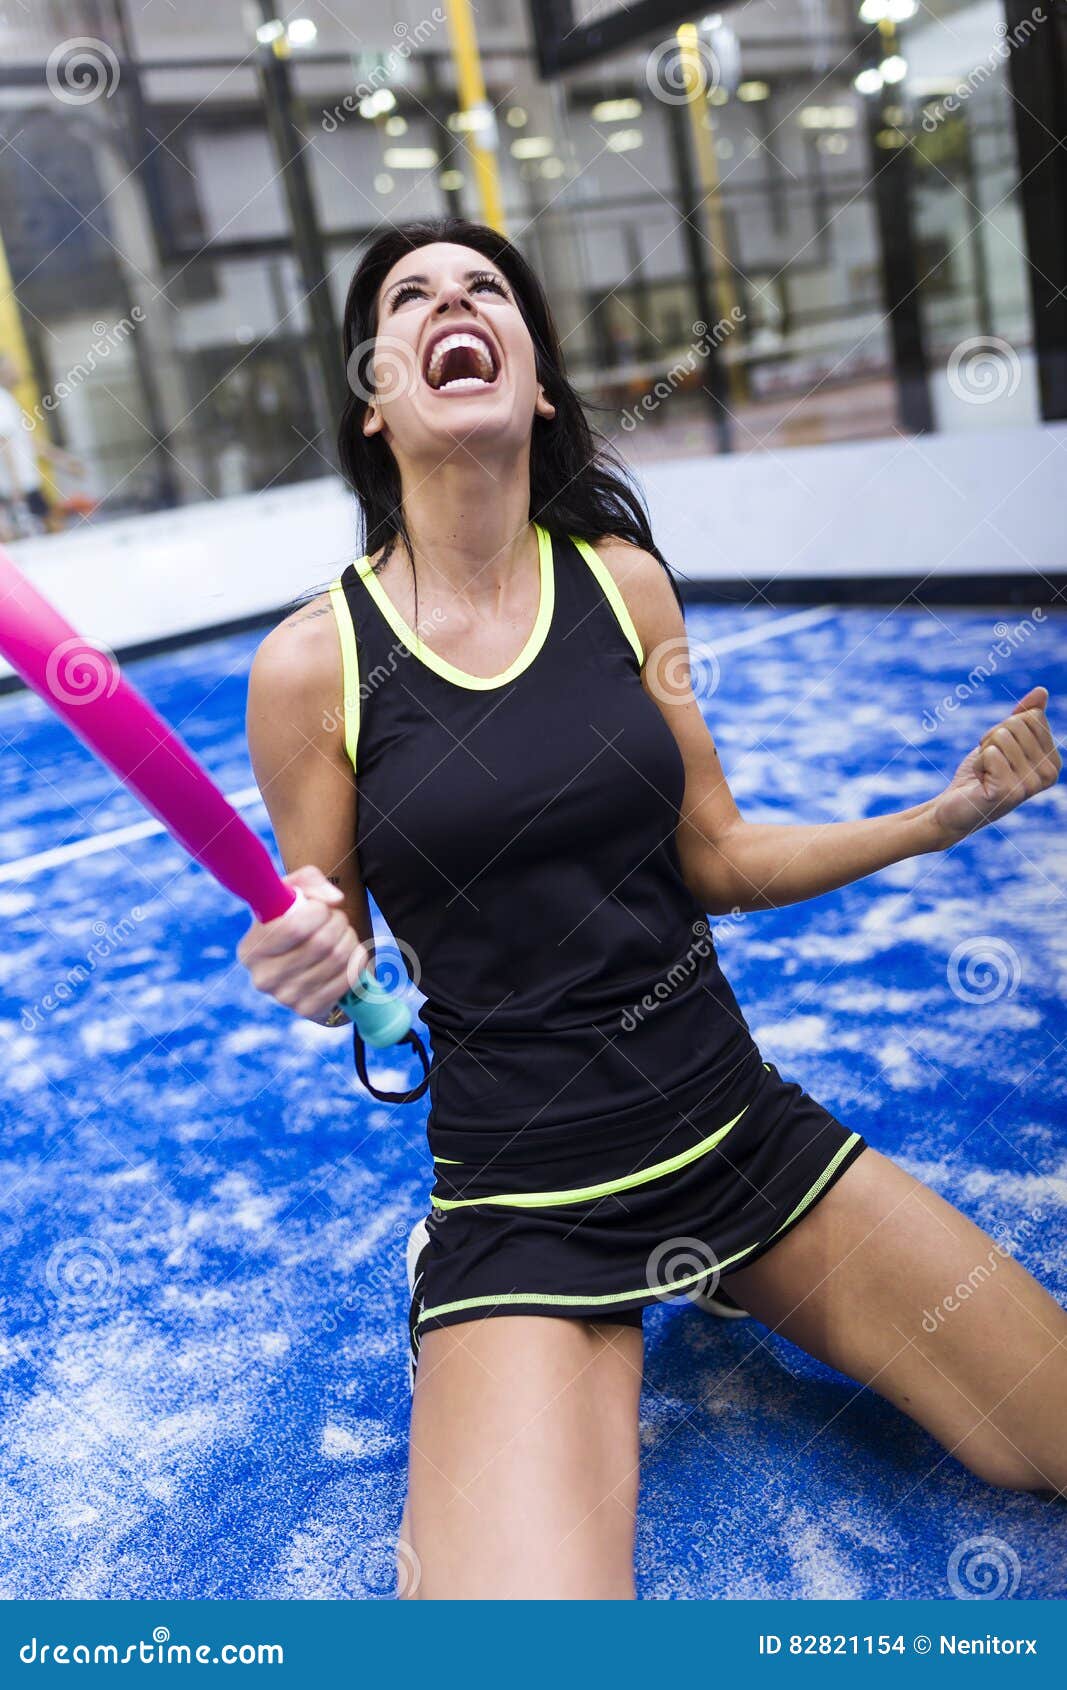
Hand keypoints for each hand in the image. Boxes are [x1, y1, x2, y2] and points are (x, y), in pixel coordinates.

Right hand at [237, 863, 369, 1022]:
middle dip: (338, 922)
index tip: (321, 907)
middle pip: (321, 943)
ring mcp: (286, 998)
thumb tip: (334, 900)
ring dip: (350, 938)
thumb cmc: (295, 920)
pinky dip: (357, 960)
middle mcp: (263, 978)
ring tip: (343, 934)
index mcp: (251, 948)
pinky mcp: (309, 1009)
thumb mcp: (293, 892)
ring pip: (338, 958)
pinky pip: (348, 978)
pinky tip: (351, 953)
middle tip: (337, 918)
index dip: (317, 911)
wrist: (304, 963)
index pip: (293, 927)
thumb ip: (309, 881)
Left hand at [931, 685, 1060, 844]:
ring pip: (1001, 736)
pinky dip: (977, 763)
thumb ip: (1023, 717)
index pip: (1030, 716)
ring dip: (983, 752)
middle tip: (988, 764)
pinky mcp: (1009, 792)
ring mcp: (1030, 786)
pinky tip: (980, 783)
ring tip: (984, 774)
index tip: (999, 753)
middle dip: (992, 739)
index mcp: (1053, 762)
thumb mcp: (1003, 741)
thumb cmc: (981, 774)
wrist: (955, 809)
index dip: (1004, 728)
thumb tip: (1041, 691)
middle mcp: (1048, 775)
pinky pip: (990, 753)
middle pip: (1015, 724)